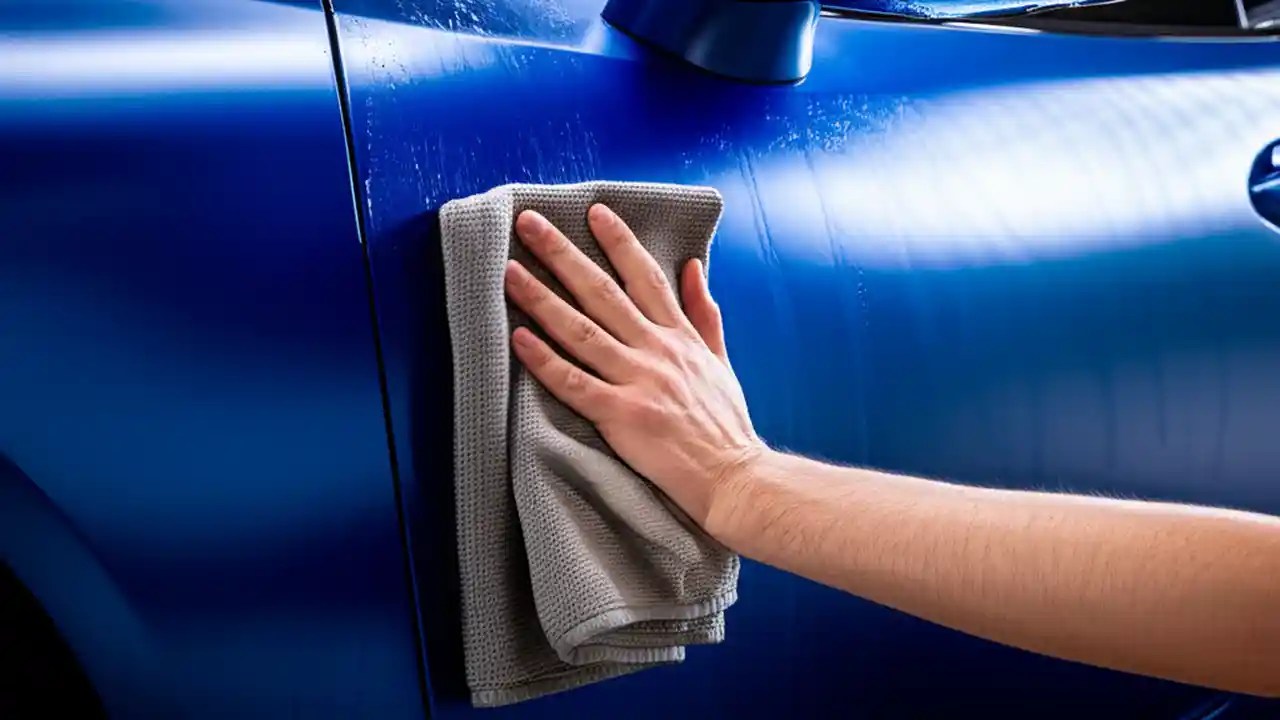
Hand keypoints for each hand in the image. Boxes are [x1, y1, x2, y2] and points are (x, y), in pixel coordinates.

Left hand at [504, 204, 764, 527]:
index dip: (619, 242)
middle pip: (602, 292)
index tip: (594, 212)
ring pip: (580, 330)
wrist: (734, 477)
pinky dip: (545, 360)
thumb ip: (704, 313)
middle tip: (530, 223)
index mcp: (679, 336)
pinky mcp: (621, 416)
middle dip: (564, 253)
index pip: (645, 276)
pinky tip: (518, 338)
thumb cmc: (724, 425)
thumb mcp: (721, 360)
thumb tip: (694, 267)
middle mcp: (656, 350)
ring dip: (542, 298)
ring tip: (510, 271)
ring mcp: (638, 381)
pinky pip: (574, 382)